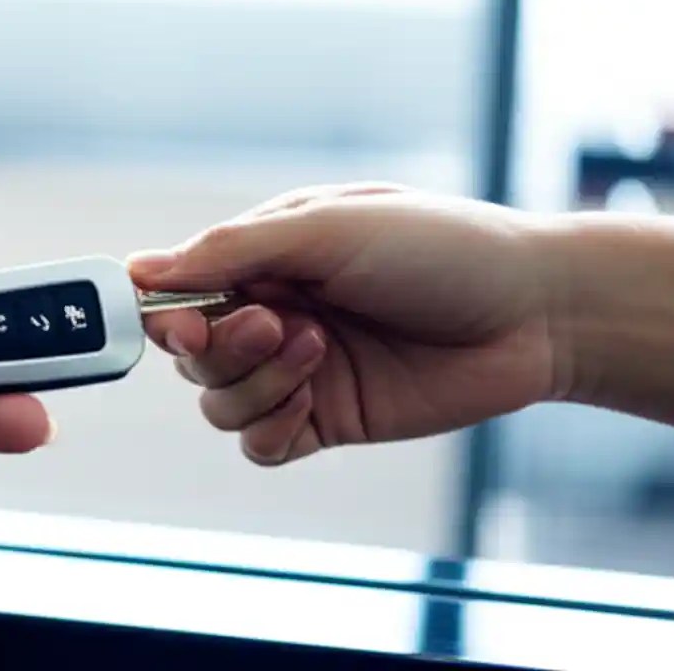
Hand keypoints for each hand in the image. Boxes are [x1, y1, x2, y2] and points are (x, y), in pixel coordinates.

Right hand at [128, 185, 559, 465]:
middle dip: (220, 348)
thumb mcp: (327, 228)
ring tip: (317, 349)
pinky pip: (261, 445)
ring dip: (254, 384)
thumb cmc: (436, 247)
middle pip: (191, 356)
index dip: (165, 314)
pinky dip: (269, 429)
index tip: (179, 322)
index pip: (179, 293)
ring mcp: (299, 370)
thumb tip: (140, 270)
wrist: (534, 311)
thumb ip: (230, 251)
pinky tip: (309, 404)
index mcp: (265, 258)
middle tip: (277, 323)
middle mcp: (272, 313)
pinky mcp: (329, 419)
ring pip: (218, 404)